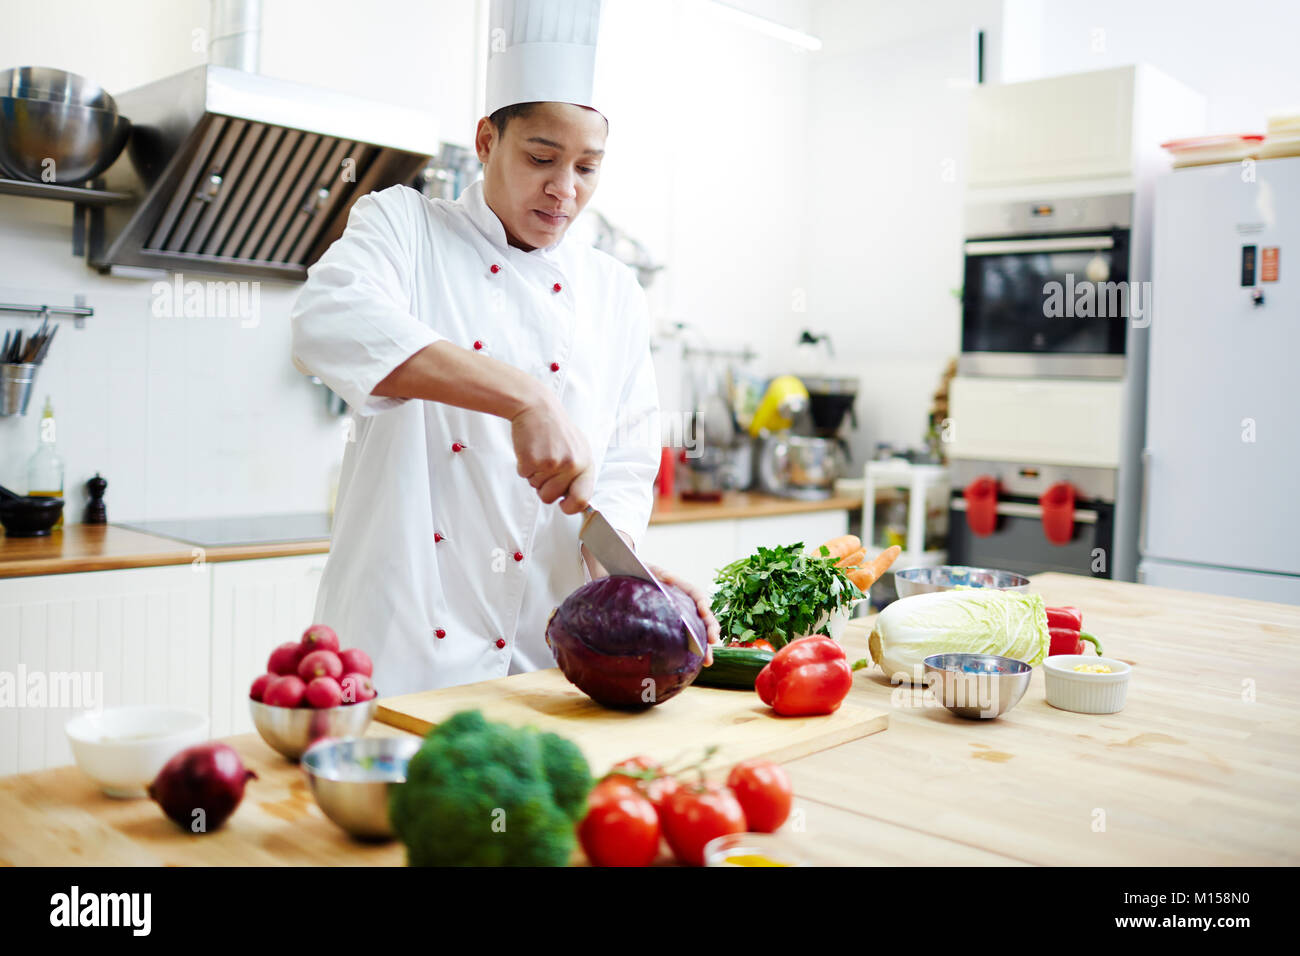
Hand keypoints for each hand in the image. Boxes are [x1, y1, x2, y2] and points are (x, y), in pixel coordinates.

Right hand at [510, 390, 593, 514]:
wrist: (536, 407)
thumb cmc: (555, 429)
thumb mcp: (577, 448)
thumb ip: (578, 473)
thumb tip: (576, 500)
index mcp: (585, 463)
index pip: (582, 499)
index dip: (571, 507)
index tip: (563, 505)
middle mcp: (571, 465)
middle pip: (551, 498)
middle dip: (544, 487)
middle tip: (545, 465)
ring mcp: (552, 463)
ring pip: (536, 488)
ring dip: (534, 475)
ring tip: (539, 453)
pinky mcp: (532, 460)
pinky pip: (524, 476)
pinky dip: (523, 466)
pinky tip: (530, 449)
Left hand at [648, 564, 720, 666]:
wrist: (635, 584)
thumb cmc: (643, 576)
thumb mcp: (649, 571)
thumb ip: (657, 572)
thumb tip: (666, 577)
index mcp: (683, 590)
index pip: (697, 595)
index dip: (702, 603)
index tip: (702, 611)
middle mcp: (689, 605)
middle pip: (705, 617)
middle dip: (711, 629)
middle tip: (713, 640)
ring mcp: (686, 619)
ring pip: (701, 632)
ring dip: (707, 647)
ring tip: (708, 661)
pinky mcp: (680, 632)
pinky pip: (691, 641)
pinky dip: (696, 652)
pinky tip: (699, 664)